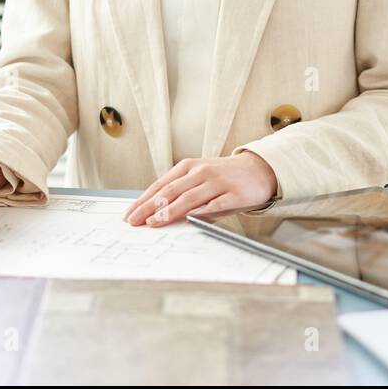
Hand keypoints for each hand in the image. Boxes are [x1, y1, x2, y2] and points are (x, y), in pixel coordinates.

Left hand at [123, 152, 278, 226]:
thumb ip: (179, 192)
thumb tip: (154, 212)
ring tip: (155, 221)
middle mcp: (200, 172)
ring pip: (188, 197)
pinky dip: (201, 212)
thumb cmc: (222, 178)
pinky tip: (189, 220)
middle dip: (149, 207)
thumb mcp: (198, 178)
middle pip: (170, 191)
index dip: (143, 200)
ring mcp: (217, 182)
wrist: (257, 170)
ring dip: (170, 211)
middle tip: (135, 221)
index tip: (129, 214)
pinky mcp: (233, 194)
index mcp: (188, 167)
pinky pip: (214, 205)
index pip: (160, 185)